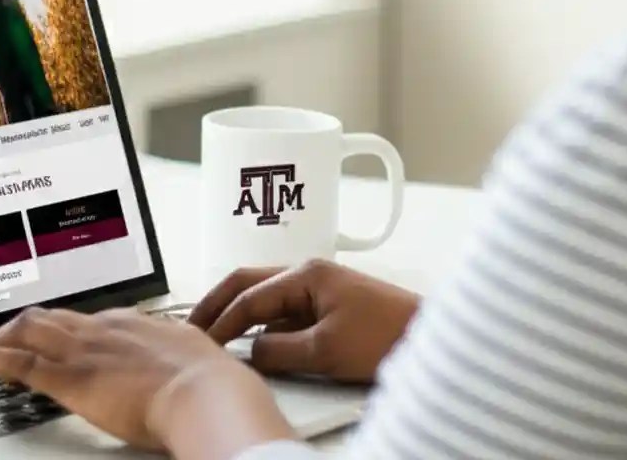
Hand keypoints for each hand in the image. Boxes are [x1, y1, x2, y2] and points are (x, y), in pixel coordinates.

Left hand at [0, 306, 294, 458]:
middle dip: (28, 328)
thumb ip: (180, 351)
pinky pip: (16, 362)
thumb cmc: (209, 381)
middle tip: (14, 340)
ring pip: (29, 330)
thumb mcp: (195, 353)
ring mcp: (82, 350)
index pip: (88, 320)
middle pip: (52, 318)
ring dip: (6, 337)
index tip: (63, 342)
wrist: (205, 394)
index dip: (68, 332)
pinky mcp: (67, 378)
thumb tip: (186, 354)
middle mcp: (102, 328)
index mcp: (132, 322)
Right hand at [189, 259, 419, 382]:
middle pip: (249, 283)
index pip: (248, 296)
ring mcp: (320, 289)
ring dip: (241, 314)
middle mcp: (310, 274)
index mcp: (306, 275)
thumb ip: (279, 350)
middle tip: (193, 327)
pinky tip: (256, 345)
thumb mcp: (325, 350)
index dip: (221, 321)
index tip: (201, 342)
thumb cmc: (387, 337)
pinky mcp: (331, 306)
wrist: (433, 339)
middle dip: (219, 305)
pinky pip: (286, 313)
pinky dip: (265, 326)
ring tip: (216, 337)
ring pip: (266, 298)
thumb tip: (251, 352)